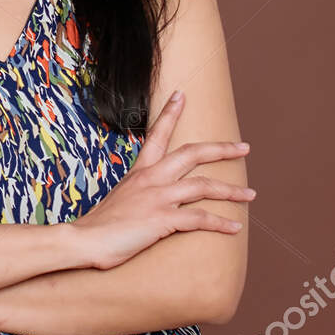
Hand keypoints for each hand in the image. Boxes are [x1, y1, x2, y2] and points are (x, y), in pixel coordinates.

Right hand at [69, 90, 254, 269]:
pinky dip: (220, 223)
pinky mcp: (161, 219)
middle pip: (192, 154)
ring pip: (203, 185)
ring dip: (231, 190)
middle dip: (221, 149)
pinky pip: (199, 218)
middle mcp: (150, 179)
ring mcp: (157, 198)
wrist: (83, 240)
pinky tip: (235, 227)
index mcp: (139, 172)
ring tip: (250, 194)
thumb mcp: (120, 199)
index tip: (181, 95)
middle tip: (244, 147)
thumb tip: (149, 197)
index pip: (157, 135)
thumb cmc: (99, 225)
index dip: (170, 114)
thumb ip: (138, 193)